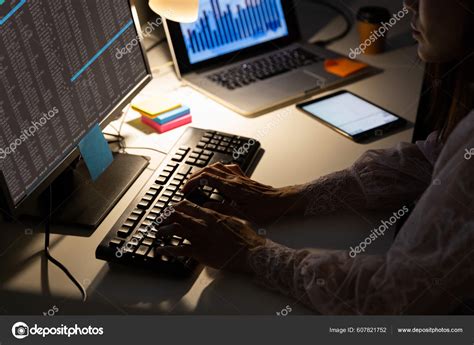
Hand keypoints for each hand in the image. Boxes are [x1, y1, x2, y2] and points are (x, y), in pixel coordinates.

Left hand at [156, 200, 264, 272]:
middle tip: (160, 220)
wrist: (250, 251)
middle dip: (165, 217)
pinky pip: (178, 249)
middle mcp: (202, 224)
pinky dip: (167, 249)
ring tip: (158, 233)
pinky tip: (161, 250)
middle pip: (177, 216)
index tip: (171, 208)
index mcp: (211, 215)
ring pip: (174, 230)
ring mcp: (199, 238)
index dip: (176, 206)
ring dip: (163, 230)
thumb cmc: (245, 236)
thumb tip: (210, 205)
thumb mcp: (234, 216)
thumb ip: (221, 209)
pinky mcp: (198, 252)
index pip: (187, 206)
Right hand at [182, 163, 300, 225]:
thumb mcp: (242, 215)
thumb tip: (206, 207)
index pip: (206, 178)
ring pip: (217, 166)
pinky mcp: (245, 179)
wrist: (282, 202)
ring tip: (197, 180)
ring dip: (205, 171)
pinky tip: (217, 176)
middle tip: (187, 186)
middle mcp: (235, 179)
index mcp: (232, 187)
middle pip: (209, 169)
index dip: (192, 182)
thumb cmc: (266, 210)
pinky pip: (228, 168)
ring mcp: (240, 177)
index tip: (185, 190)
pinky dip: (218, 170)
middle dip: (195, 176)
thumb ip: (223, 210)